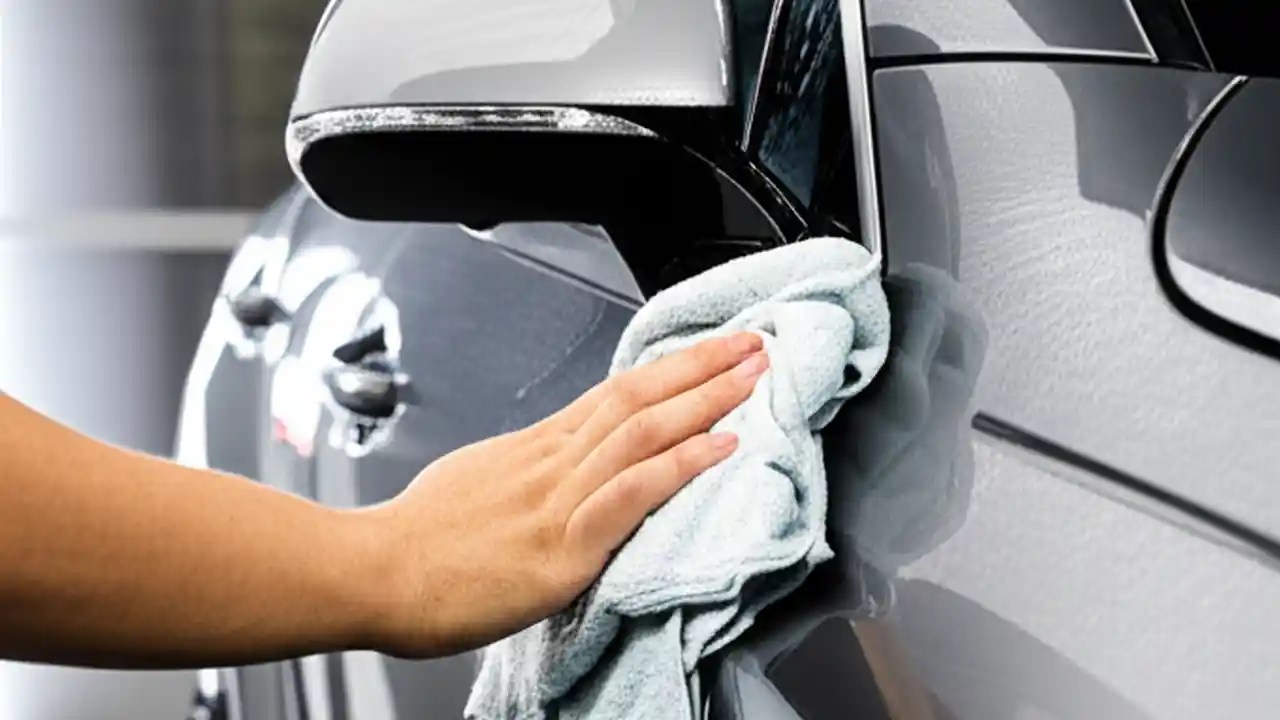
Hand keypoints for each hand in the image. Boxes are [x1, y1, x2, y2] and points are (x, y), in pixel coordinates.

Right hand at [355, 332, 768, 657]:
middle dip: (702, 366)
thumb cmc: (416, 541)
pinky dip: (679, 466)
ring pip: (642, 432)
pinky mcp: (561, 549)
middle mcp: (552, 462)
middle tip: (754, 343)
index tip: (712, 350)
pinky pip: (629, 494)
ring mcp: (558, 500)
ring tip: (755, 378)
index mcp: (536, 449)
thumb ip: (525, 470)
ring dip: (706, 400)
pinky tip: (719, 449)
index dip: (670, 369)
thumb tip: (551, 466)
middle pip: (638, 396)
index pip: (615, 393)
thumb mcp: (477, 481)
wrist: (372, 573)